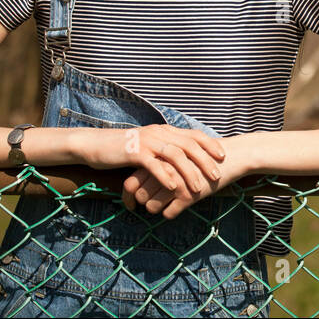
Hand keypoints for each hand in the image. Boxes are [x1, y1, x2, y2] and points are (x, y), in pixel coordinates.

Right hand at [79, 123, 224, 205]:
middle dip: (205, 160)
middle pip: (189, 145)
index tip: (222, 156)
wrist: (96, 145)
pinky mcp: (134, 152)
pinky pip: (154, 165)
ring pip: (175, 155)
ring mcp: (147, 141)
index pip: (193, 135)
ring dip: (189, 172)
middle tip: (216, 174)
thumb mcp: (149, 145)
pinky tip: (173, 188)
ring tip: (199, 187)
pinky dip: (165, 176)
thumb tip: (184, 158)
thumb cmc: (124, 149)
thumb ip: (165, 148)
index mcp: (165, 130)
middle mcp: (159, 132)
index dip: (210, 144)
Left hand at [123, 132, 257, 219]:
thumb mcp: (178, 153)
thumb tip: (140, 177)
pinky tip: (179, 205)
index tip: (131, 203)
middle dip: (143, 203)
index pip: (130, 182)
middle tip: (149, 203)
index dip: (127, 196)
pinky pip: (169, 214)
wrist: (229, 157)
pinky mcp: (188, 196)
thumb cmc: (202, 155)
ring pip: (152, 207)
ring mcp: (175, 184)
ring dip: (156, 208)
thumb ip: (159, 162)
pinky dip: (171, 212)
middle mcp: (164, 172)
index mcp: (159, 160)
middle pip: (140, 196)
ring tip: (166, 202)